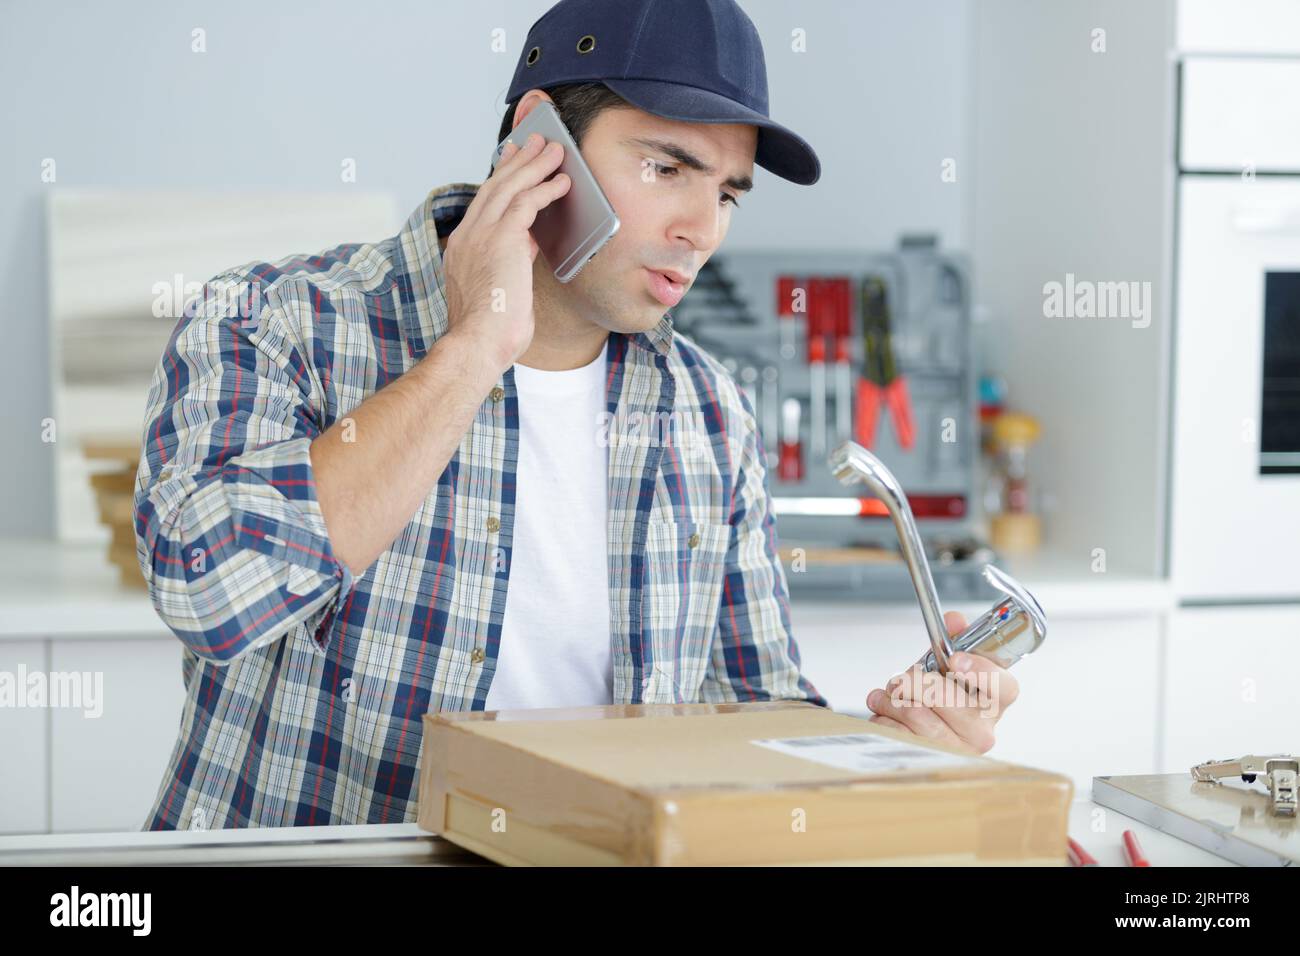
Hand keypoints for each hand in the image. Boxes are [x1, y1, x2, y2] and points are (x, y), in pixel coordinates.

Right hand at [441, 131, 570, 372]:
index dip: (499, 178)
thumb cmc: (490, 331)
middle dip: (518, 161)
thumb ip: (509, 262)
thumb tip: (527, 246)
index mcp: (462, 247)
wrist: (478, 342)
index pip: (483, 202)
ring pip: (511, 187)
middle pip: (495, 186)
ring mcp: (482, 234)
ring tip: (556, 151)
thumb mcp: (497, 289)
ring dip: (536, 166)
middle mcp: (468, 235)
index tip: (510, 160)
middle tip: (536, 142)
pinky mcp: (501, 238)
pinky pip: (527, 202)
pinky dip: (546, 189)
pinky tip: (563, 183)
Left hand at [864, 611, 1019, 754]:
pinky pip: (901, 736)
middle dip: (912, 682)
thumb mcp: (946, 667)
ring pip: (919, 717)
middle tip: (898, 679)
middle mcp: (983, 730)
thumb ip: (952, 640)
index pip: (1003, 686)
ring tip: (886, 695)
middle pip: (946, 698)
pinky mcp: (931, 761)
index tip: (954, 659)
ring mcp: (959, 749)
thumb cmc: (941, 699)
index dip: (980, 671)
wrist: (924, 732)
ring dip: (892, 700)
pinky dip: (885, 719)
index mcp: (996, 701)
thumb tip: (955, 620)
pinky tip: (886, 714)